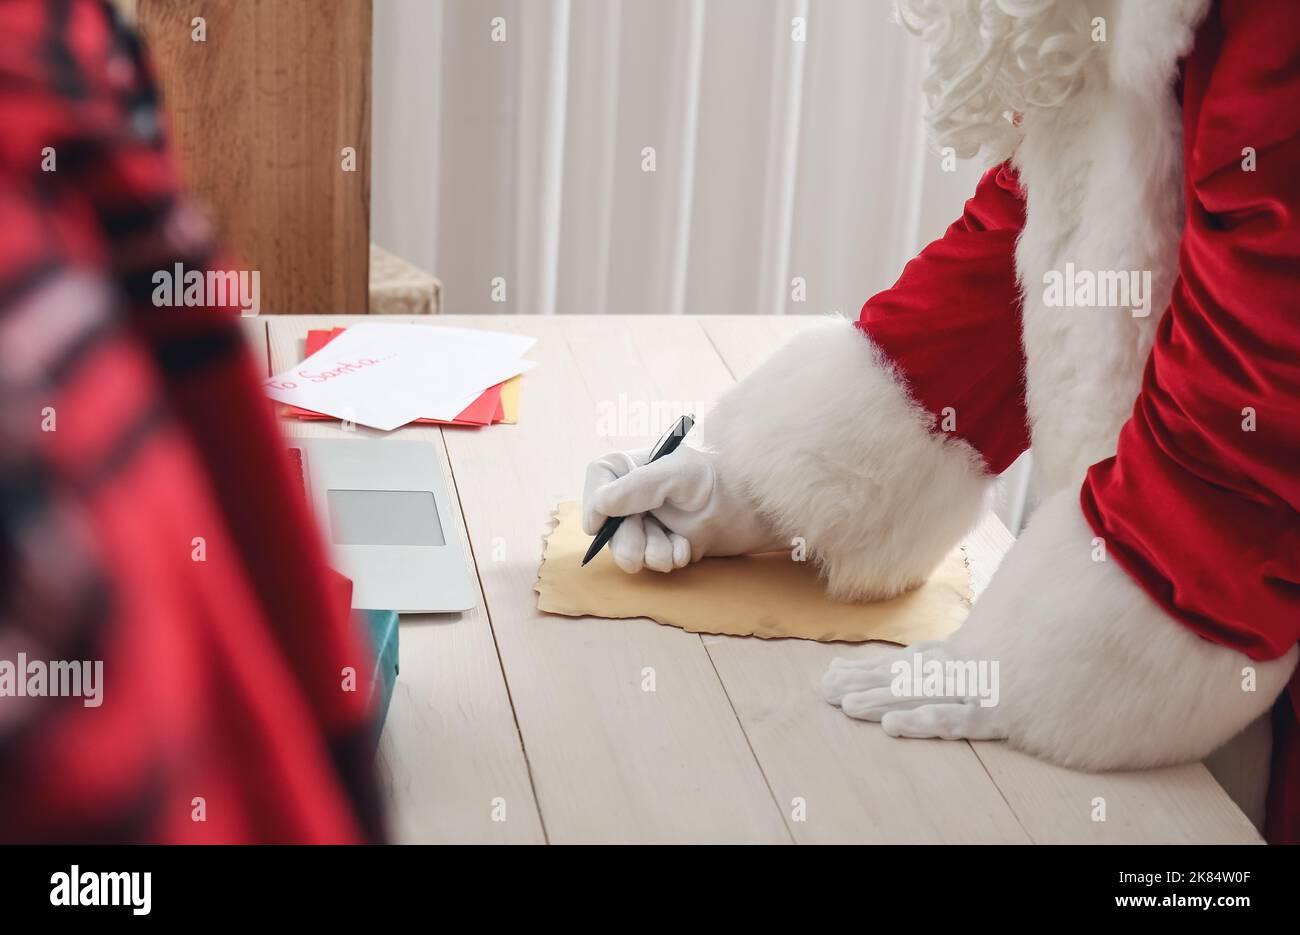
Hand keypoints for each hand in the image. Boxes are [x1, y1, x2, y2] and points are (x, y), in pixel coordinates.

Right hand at [582, 445, 786, 572]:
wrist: (765, 506)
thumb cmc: (728, 476)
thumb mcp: (681, 475)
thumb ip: (638, 487)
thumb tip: (600, 504)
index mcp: (641, 465)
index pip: (602, 477)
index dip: (594, 501)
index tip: (597, 525)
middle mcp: (643, 492)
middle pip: (611, 519)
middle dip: (625, 541)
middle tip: (637, 556)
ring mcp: (657, 518)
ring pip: (631, 544)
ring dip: (648, 554)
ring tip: (673, 552)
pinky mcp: (672, 541)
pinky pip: (654, 558)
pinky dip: (668, 558)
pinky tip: (687, 551)